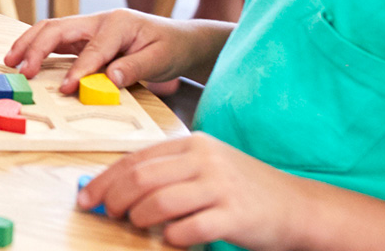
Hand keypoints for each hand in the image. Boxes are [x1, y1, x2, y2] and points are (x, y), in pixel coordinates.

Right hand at [3, 9, 226, 93]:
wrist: (179, 40)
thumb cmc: (171, 47)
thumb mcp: (160, 59)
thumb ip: (133, 68)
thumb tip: (108, 81)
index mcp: (117, 23)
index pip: (92, 49)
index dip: (78, 70)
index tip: (67, 88)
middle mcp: (98, 21)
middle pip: (58, 28)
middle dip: (36, 48)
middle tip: (22, 70)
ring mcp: (89, 27)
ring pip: (50, 29)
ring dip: (29, 44)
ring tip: (12, 61)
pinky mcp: (84, 37)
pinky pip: (56, 39)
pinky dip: (37, 47)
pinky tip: (25, 59)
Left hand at [79, 133, 315, 249]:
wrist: (298, 207)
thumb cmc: (244, 190)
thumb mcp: (206, 168)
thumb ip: (167, 173)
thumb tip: (115, 189)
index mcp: (193, 145)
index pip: (135, 159)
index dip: (105, 180)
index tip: (87, 198)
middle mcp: (206, 160)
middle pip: (141, 179)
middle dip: (115, 200)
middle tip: (108, 214)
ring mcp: (221, 186)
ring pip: (158, 202)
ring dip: (140, 219)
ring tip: (139, 226)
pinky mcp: (234, 215)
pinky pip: (187, 228)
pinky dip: (172, 237)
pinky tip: (173, 238)